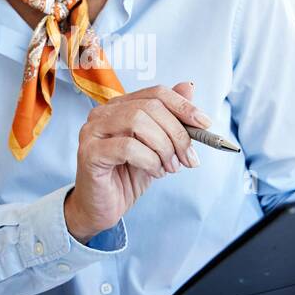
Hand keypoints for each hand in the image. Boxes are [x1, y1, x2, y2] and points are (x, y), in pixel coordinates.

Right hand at [64, 81, 210, 241]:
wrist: (103, 207)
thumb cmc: (127, 176)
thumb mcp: (157, 147)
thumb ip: (170, 118)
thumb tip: (188, 87)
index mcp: (119, 107)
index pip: (155, 93)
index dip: (183, 106)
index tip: (204, 123)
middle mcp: (103, 113)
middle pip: (150, 107)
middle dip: (177, 133)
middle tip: (188, 158)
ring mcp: (92, 131)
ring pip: (138, 122)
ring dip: (164, 147)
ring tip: (170, 167)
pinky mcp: (89, 152)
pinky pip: (127, 147)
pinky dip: (149, 160)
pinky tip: (154, 171)